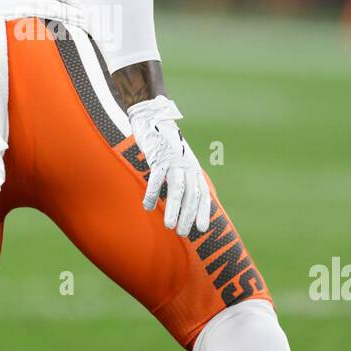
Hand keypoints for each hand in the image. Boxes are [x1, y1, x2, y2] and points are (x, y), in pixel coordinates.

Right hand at [127, 95, 211, 236]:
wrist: (154, 118)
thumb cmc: (166, 144)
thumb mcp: (180, 160)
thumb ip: (184, 177)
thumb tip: (184, 199)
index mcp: (194, 168)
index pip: (202, 193)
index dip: (203, 211)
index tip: (202, 229)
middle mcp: (187, 165)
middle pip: (191, 195)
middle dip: (188, 215)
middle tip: (182, 233)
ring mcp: (174, 161)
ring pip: (177, 189)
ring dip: (174, 209)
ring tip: (169, 226)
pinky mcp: (159, 156)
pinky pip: (156, 178)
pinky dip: (152, 193)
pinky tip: (147, 207)